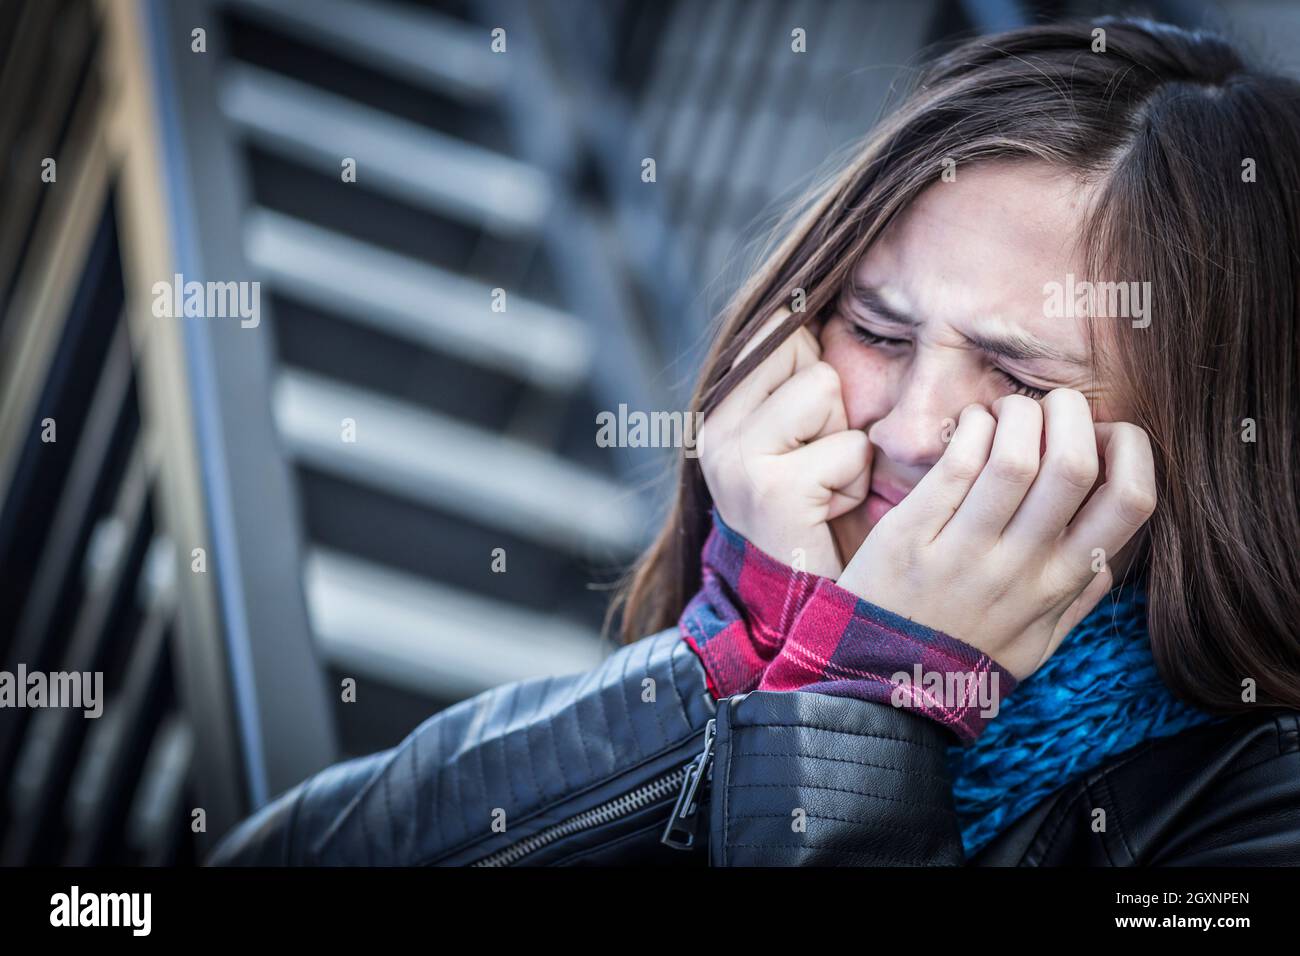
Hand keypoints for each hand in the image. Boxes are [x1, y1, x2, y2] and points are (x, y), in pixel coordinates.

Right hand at [696, 308, 870, 577]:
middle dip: (834, 410)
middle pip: (809, 356)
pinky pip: (848, 448)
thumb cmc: (812, 512)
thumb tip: (819, 297)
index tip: (811, 429)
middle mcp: (713, 426)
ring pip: (828, 390)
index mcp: (716, 406)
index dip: (817, 370)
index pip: (780, 330)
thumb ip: (797, 375)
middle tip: (818, 466)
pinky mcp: (770, 489)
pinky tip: (828, 513)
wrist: (797, 601)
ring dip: (847, 445)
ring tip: (826, 489)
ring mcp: (735, 456)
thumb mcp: (797, 434)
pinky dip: (855, 484)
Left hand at [836, 389, 1156, 679]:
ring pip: (1015, 455)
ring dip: (1017, 413)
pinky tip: (971, 426)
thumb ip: (1080, 598)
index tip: (1103, 437)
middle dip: (1072, 412)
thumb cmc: (964, 656)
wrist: (880, 684)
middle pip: (1073, 464)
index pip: (1131, 502)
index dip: (1130, 449)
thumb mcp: (1039, 642)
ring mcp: (965, 551)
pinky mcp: (911, 534)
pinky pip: (955, 463)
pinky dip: (972, 427)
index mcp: (1061, 585)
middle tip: (1053, 407)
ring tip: (1007, 414)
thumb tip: (1116, 552)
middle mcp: (1021, 567)